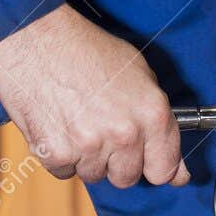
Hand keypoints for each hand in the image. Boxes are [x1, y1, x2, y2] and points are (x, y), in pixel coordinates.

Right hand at [0, 3, 188, 188]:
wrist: (37, 37)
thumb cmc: (87, 49)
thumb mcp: (139, 73)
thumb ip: (161, 124)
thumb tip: (178, 172)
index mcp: (152, 113)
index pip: (165, 169)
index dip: (155, 166)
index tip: (149, 164)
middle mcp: (125, 134)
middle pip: (126, 177)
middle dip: (116, 160)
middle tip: (101, 127)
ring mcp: (90, 146)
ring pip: (94, 175)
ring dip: (86, 157)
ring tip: (76, 119)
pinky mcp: (56, 153)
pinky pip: (64, 172)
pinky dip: (60, 155)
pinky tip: (57, 124)